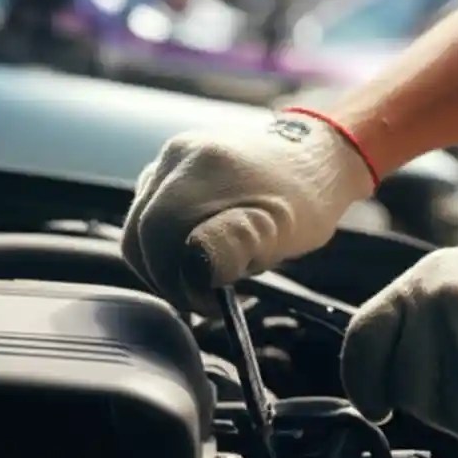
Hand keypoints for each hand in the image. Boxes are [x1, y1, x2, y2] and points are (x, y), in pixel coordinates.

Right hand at [122, 111, 374, 313]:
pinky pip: (149, 210)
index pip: (155, 234)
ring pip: (141, 223)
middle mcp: (179, 154)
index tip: (206, 303)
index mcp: (203, 166)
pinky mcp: (172, 164)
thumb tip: (194, 266)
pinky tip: (198, 251)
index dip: (172, 278)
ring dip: (165, 259)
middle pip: (141, 231)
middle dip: (166, 274)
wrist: (316, 156)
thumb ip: (234, 247)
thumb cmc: (306, 199)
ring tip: (204, 274)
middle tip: (202, 298)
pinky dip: (165, 241)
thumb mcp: (280, 231)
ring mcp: (172, 155)